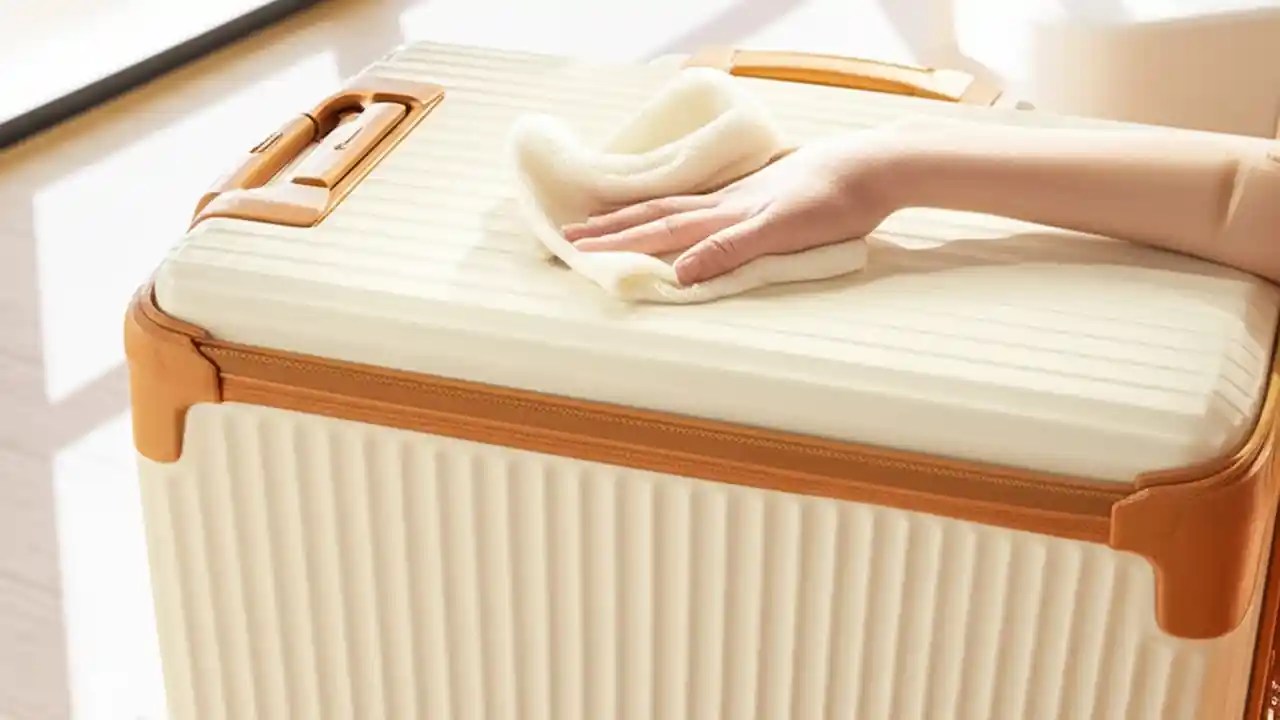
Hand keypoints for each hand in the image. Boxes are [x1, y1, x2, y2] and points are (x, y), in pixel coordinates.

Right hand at [562, 133, 898, 284]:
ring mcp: (743, 196)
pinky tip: (679, 208)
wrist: (874, 167)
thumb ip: (730, 251)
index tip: (578, 248)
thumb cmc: (835, 204)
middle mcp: (726, 203)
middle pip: (658, 214)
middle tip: (573, 233)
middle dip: (614, 227)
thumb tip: (677, 273)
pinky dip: (676, 207)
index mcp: (726, 215)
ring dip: (639, 214)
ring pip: (678, 205)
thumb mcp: (782, 232)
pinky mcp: (762, 193)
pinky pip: (702, 202)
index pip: (660, 230)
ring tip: (610, 217)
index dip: (618, 241)